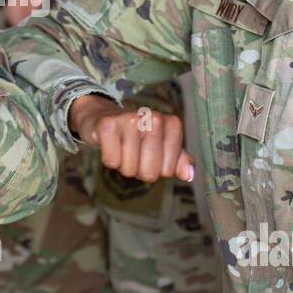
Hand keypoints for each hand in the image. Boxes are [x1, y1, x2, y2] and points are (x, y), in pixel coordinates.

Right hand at [68, 94, 194, 182]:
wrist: (104, 117)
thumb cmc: (137, 136)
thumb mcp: (162, 147)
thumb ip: (178, 161)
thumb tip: (189, 175)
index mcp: (172, 124)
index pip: (168, 170)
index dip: (157, 170)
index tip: (150, 155)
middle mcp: (154, 118)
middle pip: (150, 172)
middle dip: (139, 171)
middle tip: (134, 153)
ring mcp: (130, 119)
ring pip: (129, 169)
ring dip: (123, 165)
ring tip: (122, 147)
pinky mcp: (108, 124)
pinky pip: (111, 161)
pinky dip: (109, 159)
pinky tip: (110, 144)